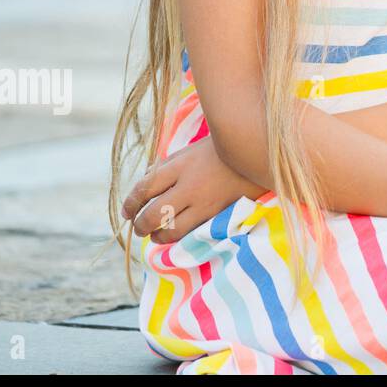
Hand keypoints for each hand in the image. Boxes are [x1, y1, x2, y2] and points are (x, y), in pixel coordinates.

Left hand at [121, 136, 265, 243]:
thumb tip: (144, 180)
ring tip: (156, 235)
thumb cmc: (222, 151)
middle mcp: (190, 186)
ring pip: (171, 231)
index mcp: (181, 165)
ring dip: (158, 237)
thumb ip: (167, 165)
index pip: (144, 188)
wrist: (260, 154)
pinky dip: (180, 237)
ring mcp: (206, 203)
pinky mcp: (219, 215)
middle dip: (140, 225)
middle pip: (153, 215)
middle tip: (139, 227)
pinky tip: (177, 233)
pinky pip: (192, 233)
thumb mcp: (191, 150)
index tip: (126, 212)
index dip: (130, 204)